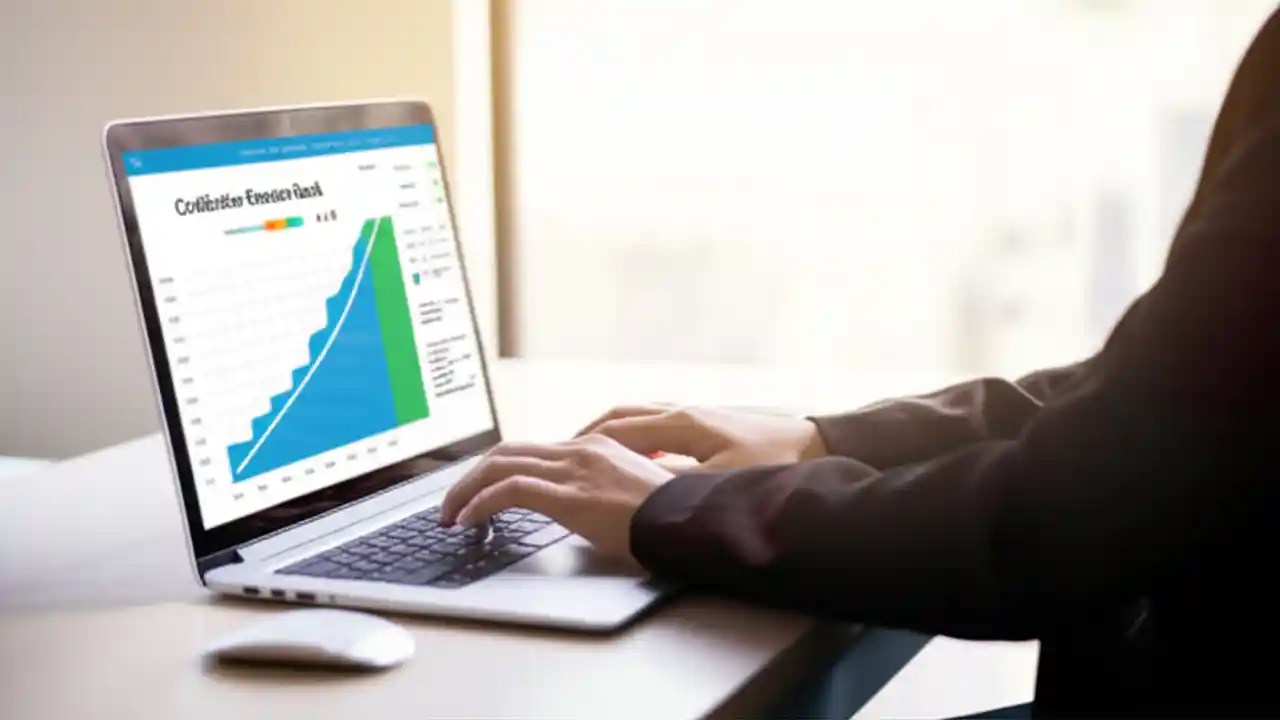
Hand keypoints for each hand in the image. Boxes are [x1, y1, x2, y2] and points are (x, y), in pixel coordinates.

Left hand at [439, 435, 672, 561]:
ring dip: (465, 489)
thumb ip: (604, 494)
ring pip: (499, 464)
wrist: (691, 522)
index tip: (480, 488)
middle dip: (471, 475)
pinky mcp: (568, 494)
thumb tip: (586, 512)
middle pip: (507, 450)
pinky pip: (509, 490)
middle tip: (452, 501)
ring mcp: (574, 469)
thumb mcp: (633, 496)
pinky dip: (479, 503)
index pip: (532, 449)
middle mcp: (581, 450)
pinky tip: (467, 521)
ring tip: (449, 513)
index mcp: (596, 447)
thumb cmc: (671, 518)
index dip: (497, 468)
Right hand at [576, 404, 827, 470]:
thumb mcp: (722, 484)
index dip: (581, 447)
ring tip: (585, 455)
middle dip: (585, 435)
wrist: (819, 445)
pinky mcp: (708, 424)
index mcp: (680, 424)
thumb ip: (675, 485)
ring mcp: (695, 415)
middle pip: (619, 417)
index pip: (614, 431)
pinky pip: (655, 424)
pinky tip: (632, 457)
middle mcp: (683, 412)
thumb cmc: (774, 466)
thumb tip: (637, 490)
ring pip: (636, 417)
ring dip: (608, 433)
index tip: (554, 460)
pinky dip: (632, 436)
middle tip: (558, 456)